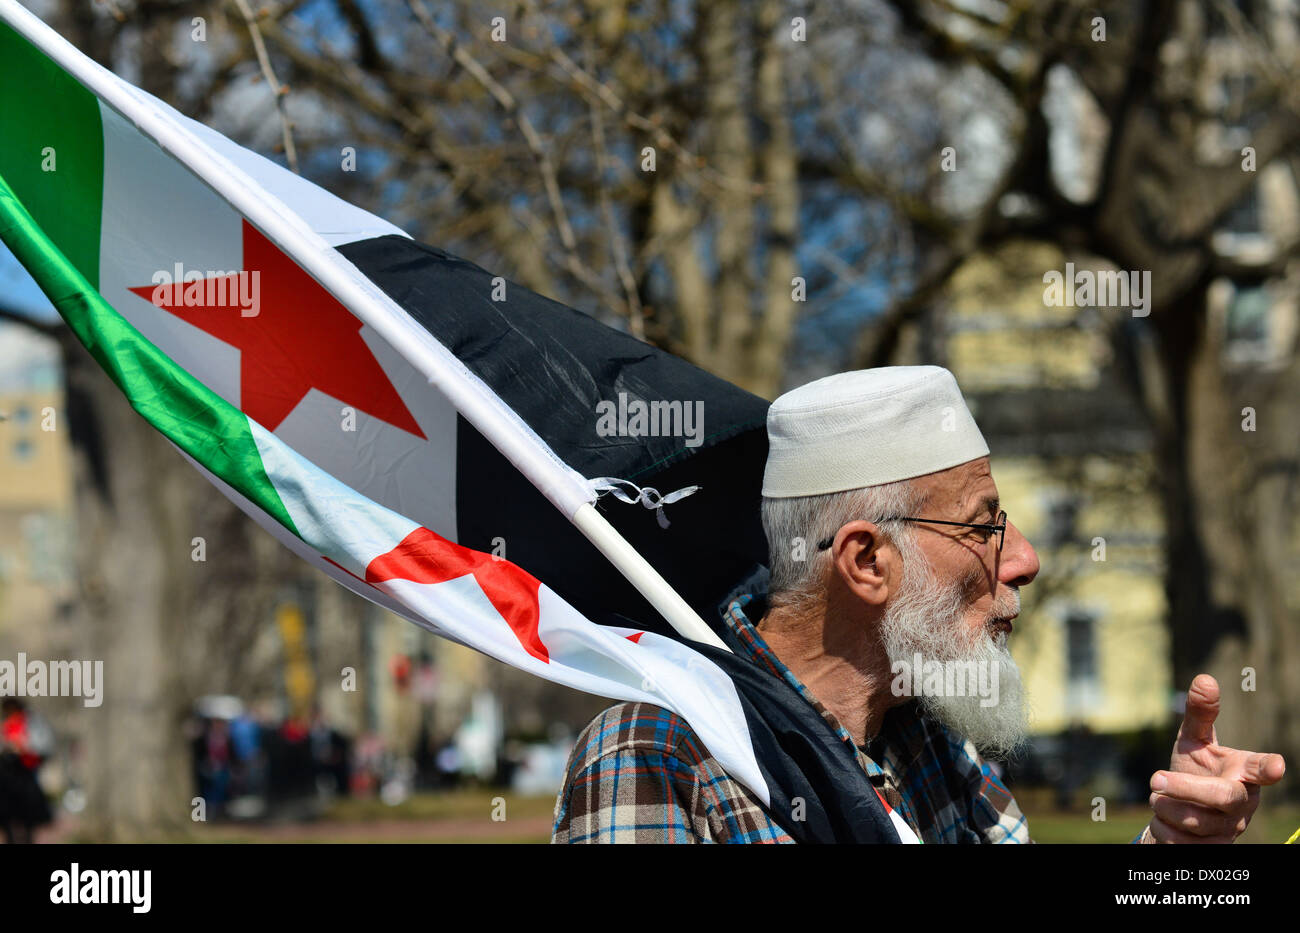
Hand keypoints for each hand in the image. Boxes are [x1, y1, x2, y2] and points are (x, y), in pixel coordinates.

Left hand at [1141, 674, 1284, 842]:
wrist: (1180, 810)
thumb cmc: (1195, 768)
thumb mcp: (1193, 740)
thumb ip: (1200, 714)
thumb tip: (1204, 679)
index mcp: (1243, 771)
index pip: (1259, 768)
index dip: (1268, 768)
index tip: (1276, 766)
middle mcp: (1242, 801)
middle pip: (1222, 797)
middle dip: (1185, 788)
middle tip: (1154, 779)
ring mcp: (1230, 828)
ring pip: (1195, 821)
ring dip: (1166, 807)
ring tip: (1161, 797)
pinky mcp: (1214, 848)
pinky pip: (1182, 843)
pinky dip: (1163, 828)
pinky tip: (1165, 820)